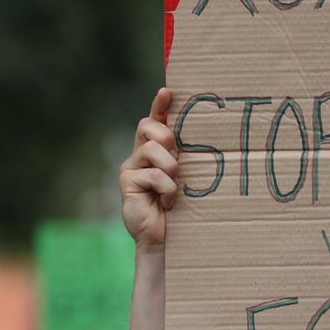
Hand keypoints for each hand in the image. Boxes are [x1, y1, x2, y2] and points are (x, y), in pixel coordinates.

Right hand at [120, 88, 179, 250]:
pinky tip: (167, 201)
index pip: (155, 120)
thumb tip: (203, 139)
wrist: (165, 239)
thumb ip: (187, 159)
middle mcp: (140, 154)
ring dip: (170, 167)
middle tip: (177, 153)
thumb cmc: (182, 209)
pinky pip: (152, 174)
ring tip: (176, 186)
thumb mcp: (187, 178)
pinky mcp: (127, 182)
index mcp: (156, 149)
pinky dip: (166, 188)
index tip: (168, 91)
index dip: (159, 105)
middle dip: (165, 134)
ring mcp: (131, 167)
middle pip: (147, 126)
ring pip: (152, 149)